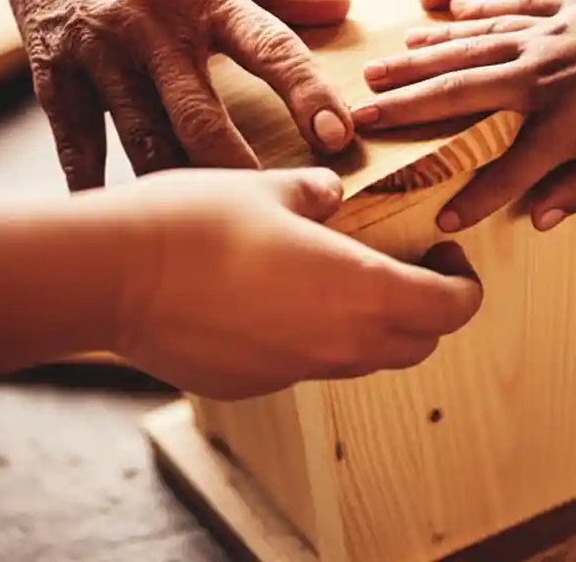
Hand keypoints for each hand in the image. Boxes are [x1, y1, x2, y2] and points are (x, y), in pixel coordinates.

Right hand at [0, 0, 354, 189]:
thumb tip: (340, 8)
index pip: (268, 45)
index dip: (306, 91)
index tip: (337, 134)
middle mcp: (152, 26)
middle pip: (200, 113)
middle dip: (238, 168)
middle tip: (273, 213)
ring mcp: (99, 53)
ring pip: (143, 138)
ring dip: (177, 189)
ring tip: (210, 235)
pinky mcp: (53, 74)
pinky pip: (77, 142)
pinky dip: (94, 187)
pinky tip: (120, 223)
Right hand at [93, 167, 482, 399]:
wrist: (113, 275)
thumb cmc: (196, 221)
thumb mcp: (270, 189)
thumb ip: (316, 193)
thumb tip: (331, 195)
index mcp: (362, 290)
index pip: (451, 310)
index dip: (463, 286)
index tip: (446, 256)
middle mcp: (339, 344)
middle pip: (416, 344)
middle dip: (426, 310)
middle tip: (407, 267)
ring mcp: (294, 372)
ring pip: (362, 360)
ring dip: (372, 326)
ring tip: (341, 280)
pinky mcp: (253, 385)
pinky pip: (305, 366)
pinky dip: (313, 340)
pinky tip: (275, 301)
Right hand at [351, 0, 575, 231]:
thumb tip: (539, 220)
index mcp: (566, 122)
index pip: (506, 171)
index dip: (473, 201)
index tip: (440, 223)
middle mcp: (544, 76)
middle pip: (459, 94)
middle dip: (405, 108)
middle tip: (360, 118)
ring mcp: (550, 35)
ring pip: (470, 48)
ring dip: (420, 59)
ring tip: (378, 68)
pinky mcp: (564, 6)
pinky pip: (508, 9)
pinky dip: (473, 14)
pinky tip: (443, 17)